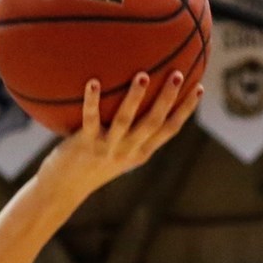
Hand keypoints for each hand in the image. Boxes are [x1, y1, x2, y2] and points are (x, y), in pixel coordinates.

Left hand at [38, 70, 202, 200]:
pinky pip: (90, 119)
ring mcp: (106, 148)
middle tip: (177, 73)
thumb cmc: (89, 165)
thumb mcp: (115, 152)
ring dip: (135, 97)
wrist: (63, 189)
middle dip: (168, 98)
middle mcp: (127, 151)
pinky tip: (93, 82)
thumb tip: (137, 101)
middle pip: (154, 122)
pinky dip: (92, 101)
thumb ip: (128, 132)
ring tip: (143, 74)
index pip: (170, 129)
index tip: (200, 88)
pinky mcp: (85, 145)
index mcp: (140, 152)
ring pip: (125, 120)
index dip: (186, 110)